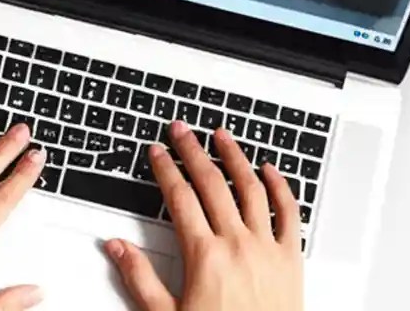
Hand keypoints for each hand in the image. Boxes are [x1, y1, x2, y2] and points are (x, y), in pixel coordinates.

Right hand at [106, 122, 302, 310]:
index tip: (157, 152)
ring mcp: (267, 250)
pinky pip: (289, 213)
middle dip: (193, 151)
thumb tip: (117, 247)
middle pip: (211, 184)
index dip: (165, 169)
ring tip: (222, 136)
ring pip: (251, 189)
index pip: (180, 198)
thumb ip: (140, 279)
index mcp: (204, 256)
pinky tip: (270, 170)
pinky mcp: (292, 260)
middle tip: (181, 130)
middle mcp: (237, 245)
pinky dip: (280, 187)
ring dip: (234, 157)